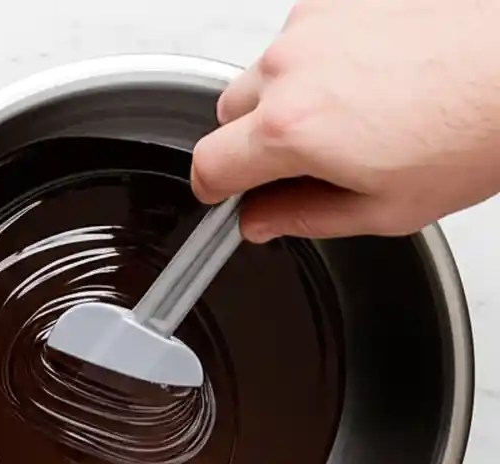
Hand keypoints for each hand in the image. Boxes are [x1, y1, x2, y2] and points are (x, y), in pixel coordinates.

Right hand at [191, 0, 499, 241]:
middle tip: (307, 157)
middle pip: (228, 113)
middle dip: (252, 139)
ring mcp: (312, 25)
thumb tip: (260, 221)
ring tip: (355, 111)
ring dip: (289, 95)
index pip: (208, 164)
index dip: (213, 188)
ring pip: (266, 72)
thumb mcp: (387, 208)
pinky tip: (371, 76)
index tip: (225, 193)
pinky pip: (304, 36)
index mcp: (290, 129)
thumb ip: (304, 218)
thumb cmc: (475, 129)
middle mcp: (289, 68)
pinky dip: (323, 58)